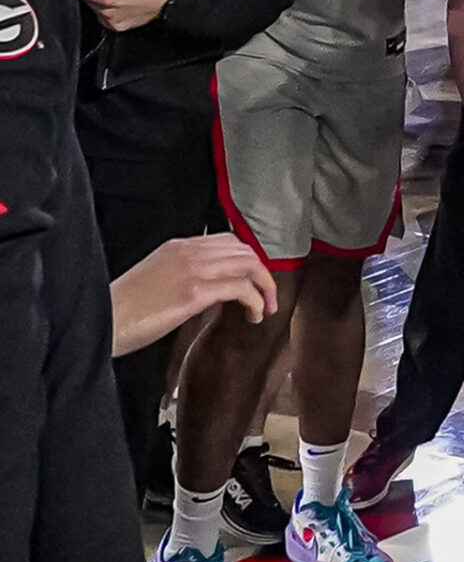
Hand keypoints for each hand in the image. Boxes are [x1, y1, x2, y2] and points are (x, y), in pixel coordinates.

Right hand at [109, 233, 275, 356]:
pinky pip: (241, 288)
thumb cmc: (124, 308)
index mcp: (178, 246)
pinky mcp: (194, 292)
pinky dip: (255, 300)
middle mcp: (188, 252)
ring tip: (264, 309)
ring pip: (248, 265)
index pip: (229, 241)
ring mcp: (193, 270)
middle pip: (244, 251)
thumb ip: (186, 274)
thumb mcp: (158, 279)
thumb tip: (215, 288)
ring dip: (264, 288)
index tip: (256, 280)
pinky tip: (253, 315)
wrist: (100, 320)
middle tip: (267, 298)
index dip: (249, 260)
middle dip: (262, 274)